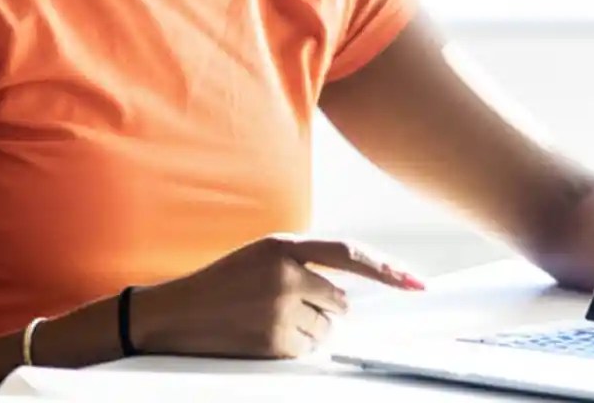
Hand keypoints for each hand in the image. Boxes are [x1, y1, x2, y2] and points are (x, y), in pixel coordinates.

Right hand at [130, 236, 424, 358]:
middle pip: (341, 300)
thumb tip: (352, 289)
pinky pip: (308, 348)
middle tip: (287, 304)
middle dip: (324, 307)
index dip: (386, 269)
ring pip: (327, 327)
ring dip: (309, 327)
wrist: (178, 312)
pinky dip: (294, 345)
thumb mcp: (263, 256)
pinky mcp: (274, 340)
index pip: (349, 254)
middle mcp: (285, 274)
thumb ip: (305, 262)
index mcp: (284, 246)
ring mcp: (280, 309)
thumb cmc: (225, 283)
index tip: (416, 283)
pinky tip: (264, 334)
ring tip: (269, 318)